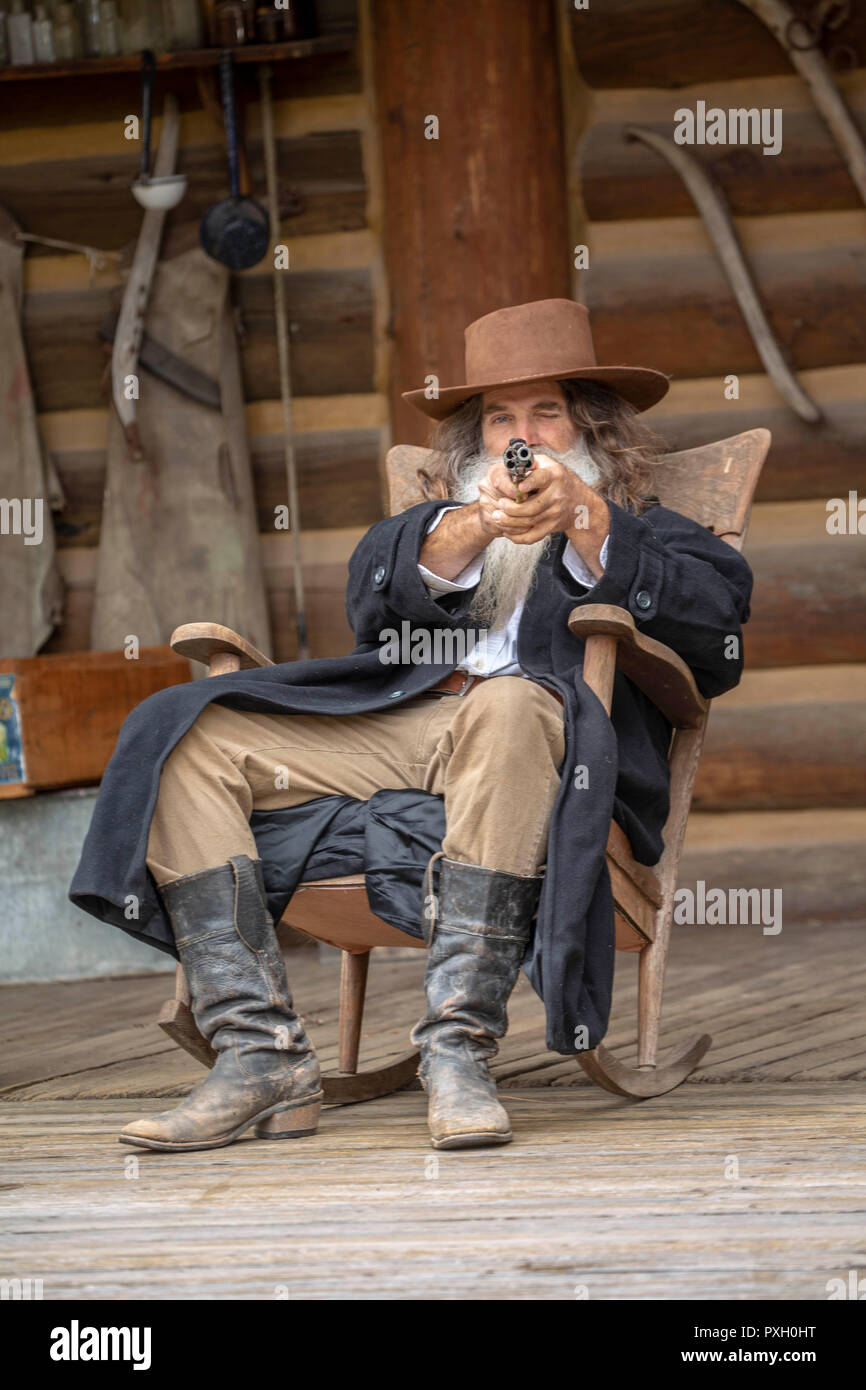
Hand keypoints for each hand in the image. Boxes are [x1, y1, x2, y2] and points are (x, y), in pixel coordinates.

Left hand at [486, 454, 601, 544]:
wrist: (578, 501)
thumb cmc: (556, 479)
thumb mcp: (548, 464)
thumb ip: (532, 461)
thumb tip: (515, 462)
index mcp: (554, 476)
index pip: (542, 479)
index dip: (531, 483)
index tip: (520, 487)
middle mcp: (556, 495)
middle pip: (532, 507)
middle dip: (512, 508)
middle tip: (499, 504)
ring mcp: (555, 513)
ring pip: (529, 522)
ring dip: (509, 522)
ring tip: (496, 517)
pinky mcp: (552, 527)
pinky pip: (533, 536)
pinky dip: (518, 537)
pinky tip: (507, 532)